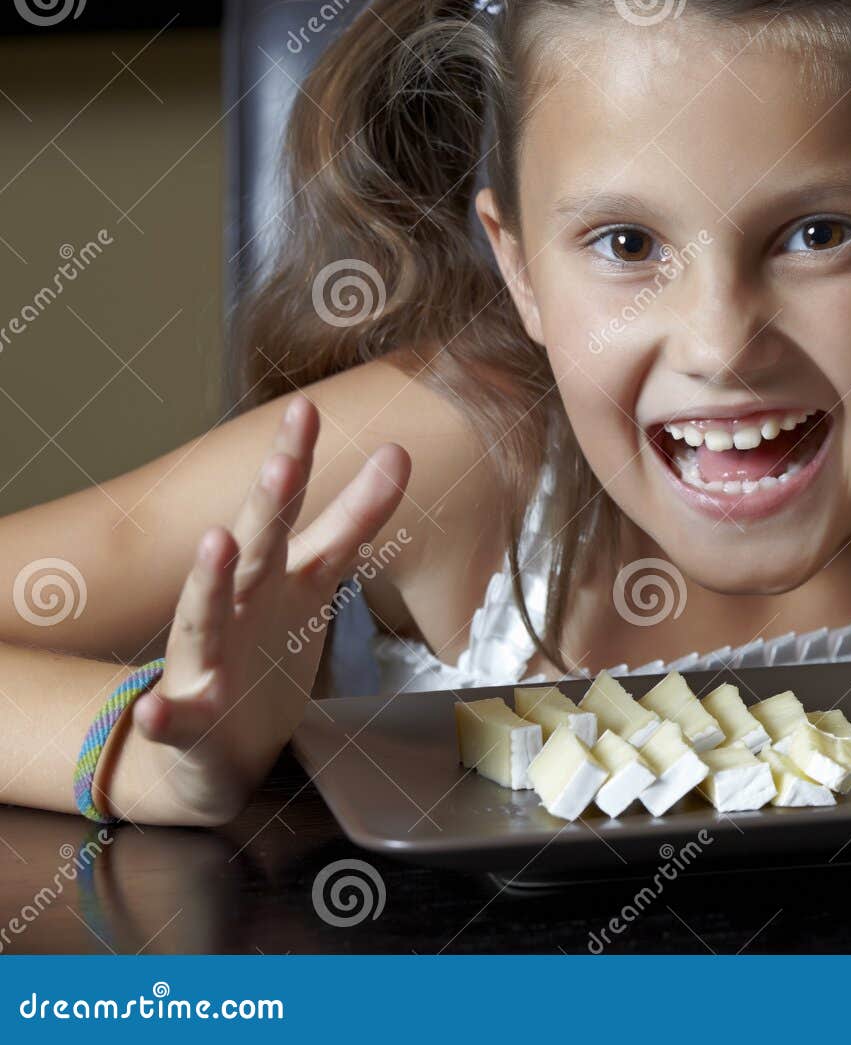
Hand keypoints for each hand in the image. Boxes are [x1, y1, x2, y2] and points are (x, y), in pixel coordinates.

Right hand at [116, 396, 410, 823]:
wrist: (221, 743)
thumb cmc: (264, 646)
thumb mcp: (315, 580)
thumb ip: (353, 521)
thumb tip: (398, 450)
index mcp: (273, 576)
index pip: (296, 513)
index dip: (302, 463)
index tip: (306, 407)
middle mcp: (235, 606)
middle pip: (257, 550)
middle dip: (269, 505)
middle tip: (284, 459)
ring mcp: (207, 662)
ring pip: (204, 619)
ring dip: (209, 582)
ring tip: (216, 542)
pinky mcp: (190, 722)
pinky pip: (173, 719)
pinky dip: (161, 713)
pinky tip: (153, 708)